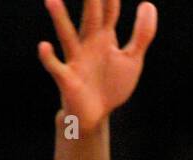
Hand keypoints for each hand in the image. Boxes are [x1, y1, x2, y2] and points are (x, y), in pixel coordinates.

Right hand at [38, 0, 157, 133]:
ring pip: (67, 36)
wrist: (96, 116)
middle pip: (90, 15)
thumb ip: (141, 34)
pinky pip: (56, 67)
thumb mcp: (132, 59)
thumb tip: (148, 3)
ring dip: (60, 18)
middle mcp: (88, 43)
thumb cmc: (111, 85)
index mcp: (104, 36)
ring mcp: (76, 60)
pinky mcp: (68, 80)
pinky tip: (44, 46)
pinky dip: (49, 58)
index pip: (109, 7)